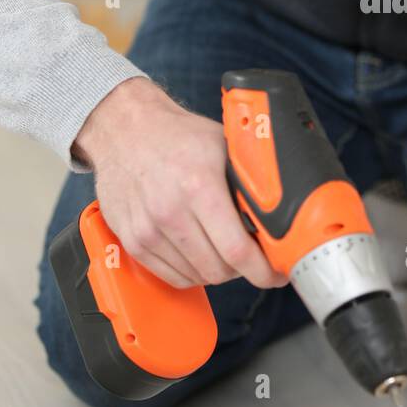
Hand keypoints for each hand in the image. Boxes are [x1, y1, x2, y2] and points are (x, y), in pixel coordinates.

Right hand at [71, 76, 285, 290]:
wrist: (124, 129)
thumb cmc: (178, 136)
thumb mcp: (223, 147)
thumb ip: (250, 180)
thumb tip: (282, 211)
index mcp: (199, 187)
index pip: (237, 251)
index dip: (263, 271)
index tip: (276, 273)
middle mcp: (170, 212)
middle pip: (218, 270)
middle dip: (244, 270)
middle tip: (252, 257)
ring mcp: (148, 230)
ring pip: (197, 276)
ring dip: (217, 270)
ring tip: (224, 248)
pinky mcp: (132, 240)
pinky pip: (172, 276)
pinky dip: (192, 272)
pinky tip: (200, 252)